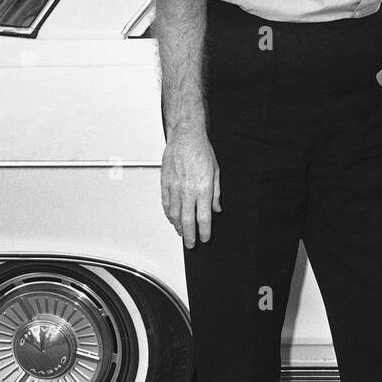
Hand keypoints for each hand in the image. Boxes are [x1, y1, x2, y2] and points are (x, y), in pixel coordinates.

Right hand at [161, 126, 220, 246]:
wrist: (185, 136)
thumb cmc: (201, 150)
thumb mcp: (216, 171)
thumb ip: (216, 193)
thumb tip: (216, 208)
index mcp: (203, 188)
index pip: (204, 217)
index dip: (204, 231)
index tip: (205, 238)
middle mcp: (188, 190)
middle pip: (187, 221)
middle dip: (190, 236)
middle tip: (191, 244)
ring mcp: (174, 188)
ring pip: (175, 215)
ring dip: (178, 227)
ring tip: (182, 234)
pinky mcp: (165, 184)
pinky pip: (166, 204)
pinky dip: (169, 215)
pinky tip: (172, 219)